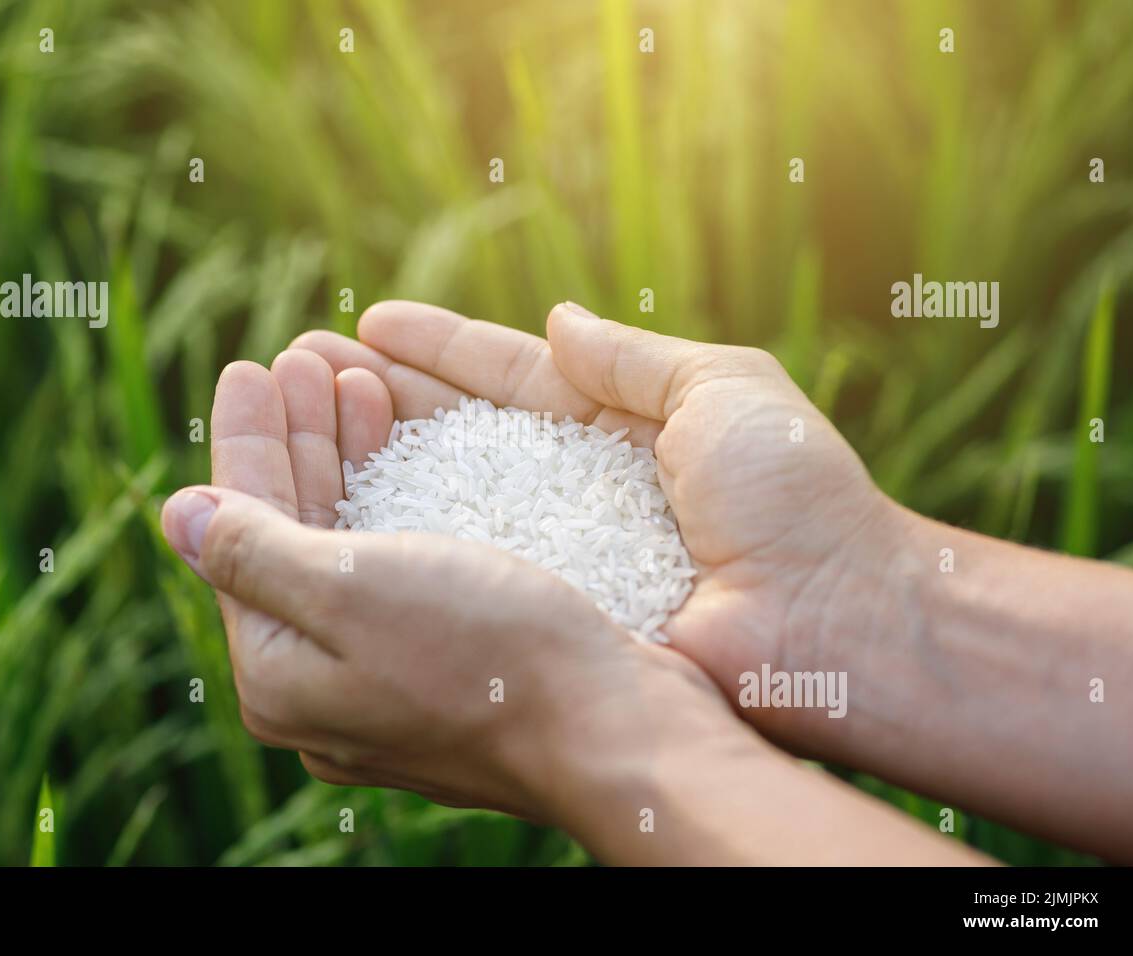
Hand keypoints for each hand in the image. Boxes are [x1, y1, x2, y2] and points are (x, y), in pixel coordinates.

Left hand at [160, 354, 738, 823]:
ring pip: (348, 548)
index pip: (239, 535)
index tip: (251, 367)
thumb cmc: (488, 655)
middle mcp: (323, 684)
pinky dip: (396, 501)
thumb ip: (253, 551)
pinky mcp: (445, 666)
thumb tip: (174, 515)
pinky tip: (409, 450)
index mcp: (279, 672)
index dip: (247, 445)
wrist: (616, 730)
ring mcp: (386, 678)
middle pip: (292, 539)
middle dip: (300, 441)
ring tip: (356, 382)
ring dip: (348, 460)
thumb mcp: (350, 590)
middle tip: (306, 358)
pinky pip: (398, 568)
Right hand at [293, 301, 894, 745]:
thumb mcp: (724, 390)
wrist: (833, 619)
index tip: (371, 323)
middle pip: (462, 435)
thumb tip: (557, 320)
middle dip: (385, 399)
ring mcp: (558, 556)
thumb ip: (634, 358)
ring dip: (375, 462)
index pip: (512, 377)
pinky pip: (467, 570)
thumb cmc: (795, 496)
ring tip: (299, 421)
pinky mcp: (551, 612)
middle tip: (305, 366)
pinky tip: (341, 513)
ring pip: (448, 501)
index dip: (441, 351)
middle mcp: (574, 491)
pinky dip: (406, 541)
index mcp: (619, 426)